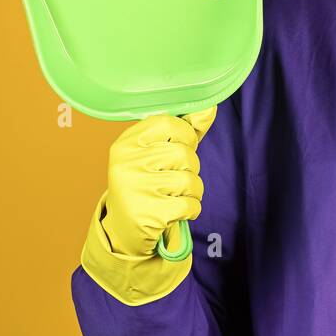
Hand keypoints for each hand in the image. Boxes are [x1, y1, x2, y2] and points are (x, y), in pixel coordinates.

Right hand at [102, 108, 216, 257]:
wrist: (125, 229)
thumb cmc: (149, 182)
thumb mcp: (160, 152)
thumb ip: (185, 130)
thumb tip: (210, 106)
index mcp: (127, 143)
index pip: (168, 123)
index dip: (185, 135)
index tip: (179, 146)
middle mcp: (126, 163)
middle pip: (184, 154)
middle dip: (190, 168)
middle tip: (172, 179)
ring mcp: (135, 189)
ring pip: (190, 180)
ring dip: (193, 191)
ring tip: (175, 195)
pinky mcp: (148, 214)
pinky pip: (191, 204)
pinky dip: (191, 209)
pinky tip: (175, 211)